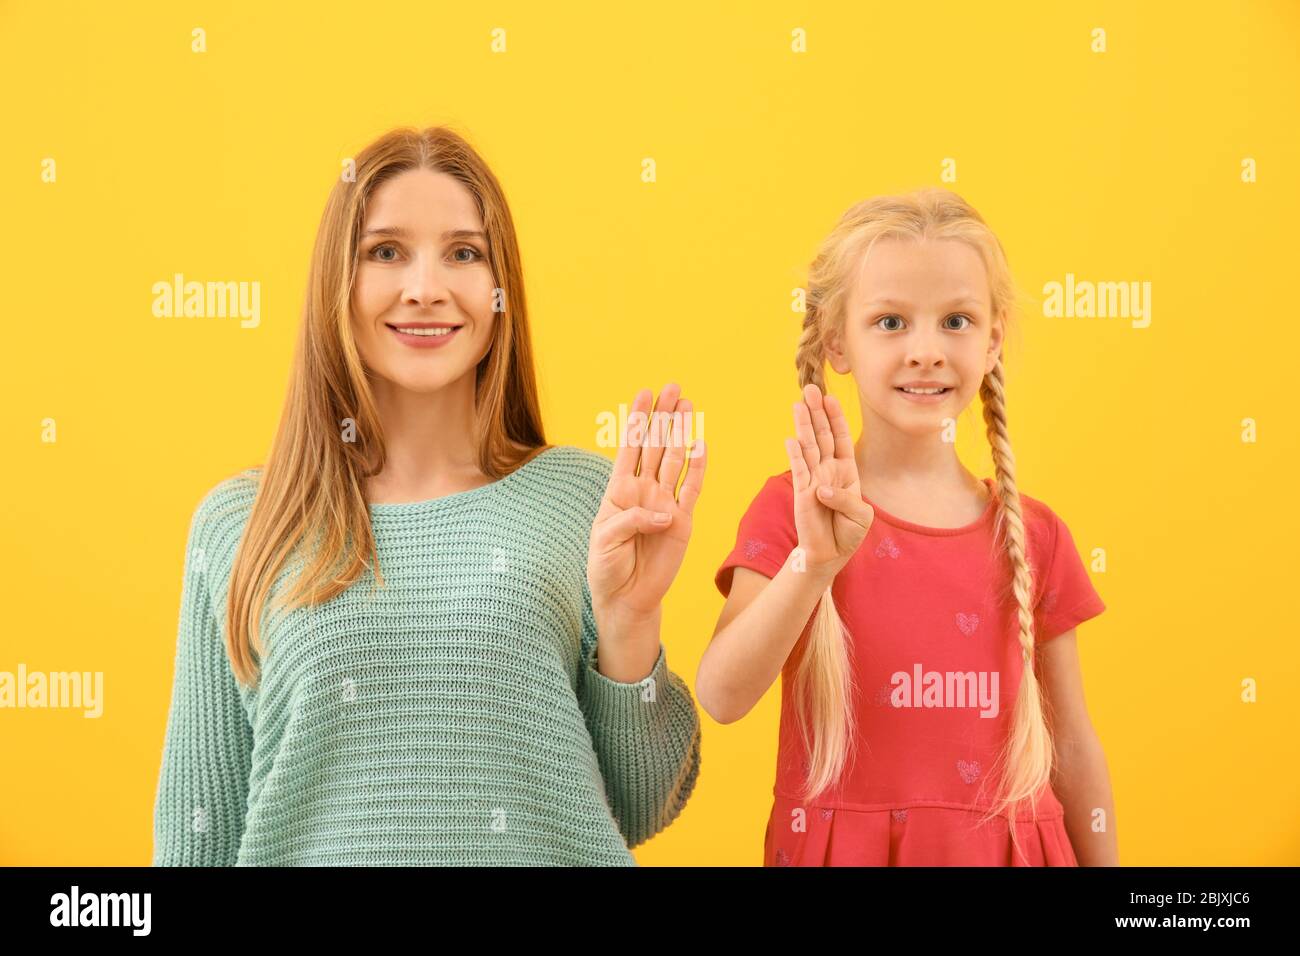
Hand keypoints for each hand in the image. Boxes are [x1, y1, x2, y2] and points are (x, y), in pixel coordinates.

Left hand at [588, 383, 706, 619]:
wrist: (626, 597)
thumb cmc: (607, 567)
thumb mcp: (606, 540)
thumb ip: (631, 520)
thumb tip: (665, 512)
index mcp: (619, 490)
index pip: (630, 447)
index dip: (637, 420)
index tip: (643, 393)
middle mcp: (644, 491)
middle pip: (656, 445)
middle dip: (664, 416)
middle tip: (673, 387)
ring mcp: (665, 503)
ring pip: (675, 460)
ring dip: (682, 433)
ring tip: (688, 405)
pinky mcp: (683, 521)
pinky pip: (692, 489)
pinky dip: (698, 467)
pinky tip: (700, 443)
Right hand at [786, 383, 873, 576]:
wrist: (830, 554)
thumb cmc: (848, 533)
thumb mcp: (861, 517)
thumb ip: (846, 500)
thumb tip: (822, 489)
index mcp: (846, 471)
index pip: (841, 438)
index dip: (836, 418)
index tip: (831, 398)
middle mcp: (828, 470)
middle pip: (822, 435)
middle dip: (816, 412)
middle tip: (810, 389)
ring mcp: (813, 479)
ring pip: (808, 447)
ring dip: (803, 425)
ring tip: (798, 404)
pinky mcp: (802, 493)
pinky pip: (799, 470)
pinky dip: (795, 455)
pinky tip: (791, 439)